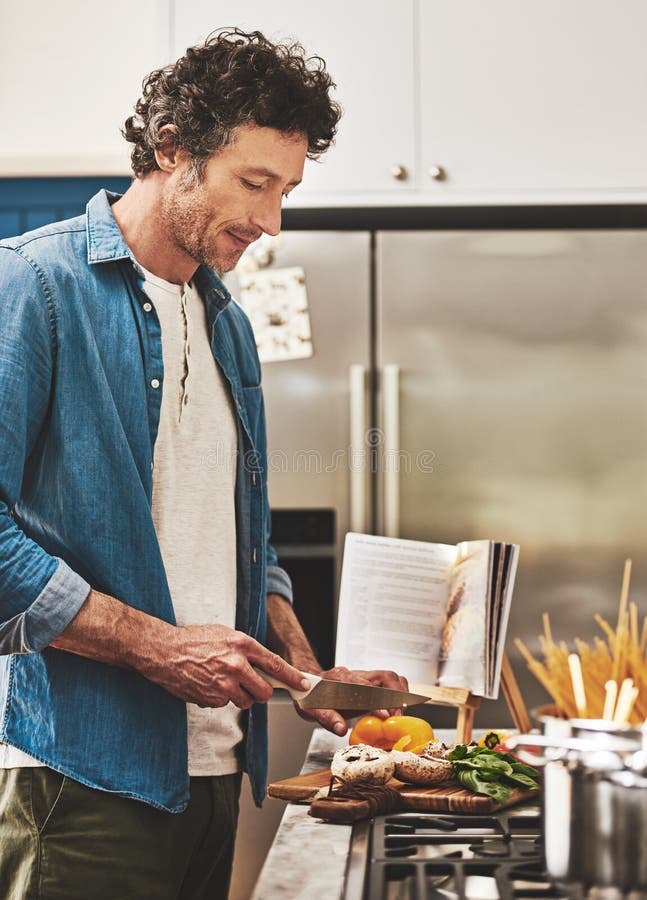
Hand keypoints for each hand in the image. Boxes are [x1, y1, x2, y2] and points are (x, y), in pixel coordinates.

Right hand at [152, 623, 311, 709]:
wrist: (165, 652)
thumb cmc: (193, 641)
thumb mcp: (225, 634)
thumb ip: (246, 648)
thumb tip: (263, 663)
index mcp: (242, 644)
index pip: (275, 664)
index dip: (293, 677)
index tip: (304, 684)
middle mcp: (236, 665)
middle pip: (263, 692)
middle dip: (260, 693)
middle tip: (252, 687)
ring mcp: (224, 684)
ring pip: (245, 702)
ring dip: (239, 696)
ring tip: (223, 681)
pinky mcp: (212, 698)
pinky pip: (224, 704)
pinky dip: (219, 698)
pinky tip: (208, 685)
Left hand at [294, 666, 409, 736]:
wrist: (305, 681)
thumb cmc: (309, 696)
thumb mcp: (311, 710)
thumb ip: (327, 718)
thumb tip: (341, 728)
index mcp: (341, 681)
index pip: (366, 688)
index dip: (378, 702)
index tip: (387, 715)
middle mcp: (354, 675)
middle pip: (385, 676)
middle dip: (397, 694)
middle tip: (398, 715)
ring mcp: (362, 676)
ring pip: (389, 676)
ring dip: (399, 692)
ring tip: (400, 711)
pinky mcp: (367, 680)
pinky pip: (387, 681)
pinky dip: (396, 692)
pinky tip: (396, 706)